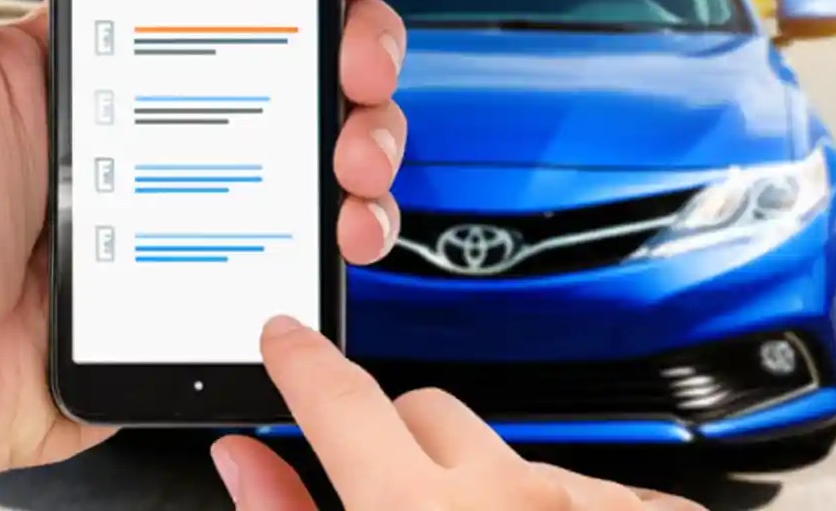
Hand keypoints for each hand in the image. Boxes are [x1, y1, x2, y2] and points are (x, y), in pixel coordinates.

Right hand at [209, 318, 707, 509]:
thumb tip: (244, 464)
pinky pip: (591, 488)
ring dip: (487, 495)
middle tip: (391, 509)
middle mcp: (512, 497)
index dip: (301, 362)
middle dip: (398, 444)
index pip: (340, 399)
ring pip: (512, 456)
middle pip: (426, 411)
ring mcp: (590, 507)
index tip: (287, 341)